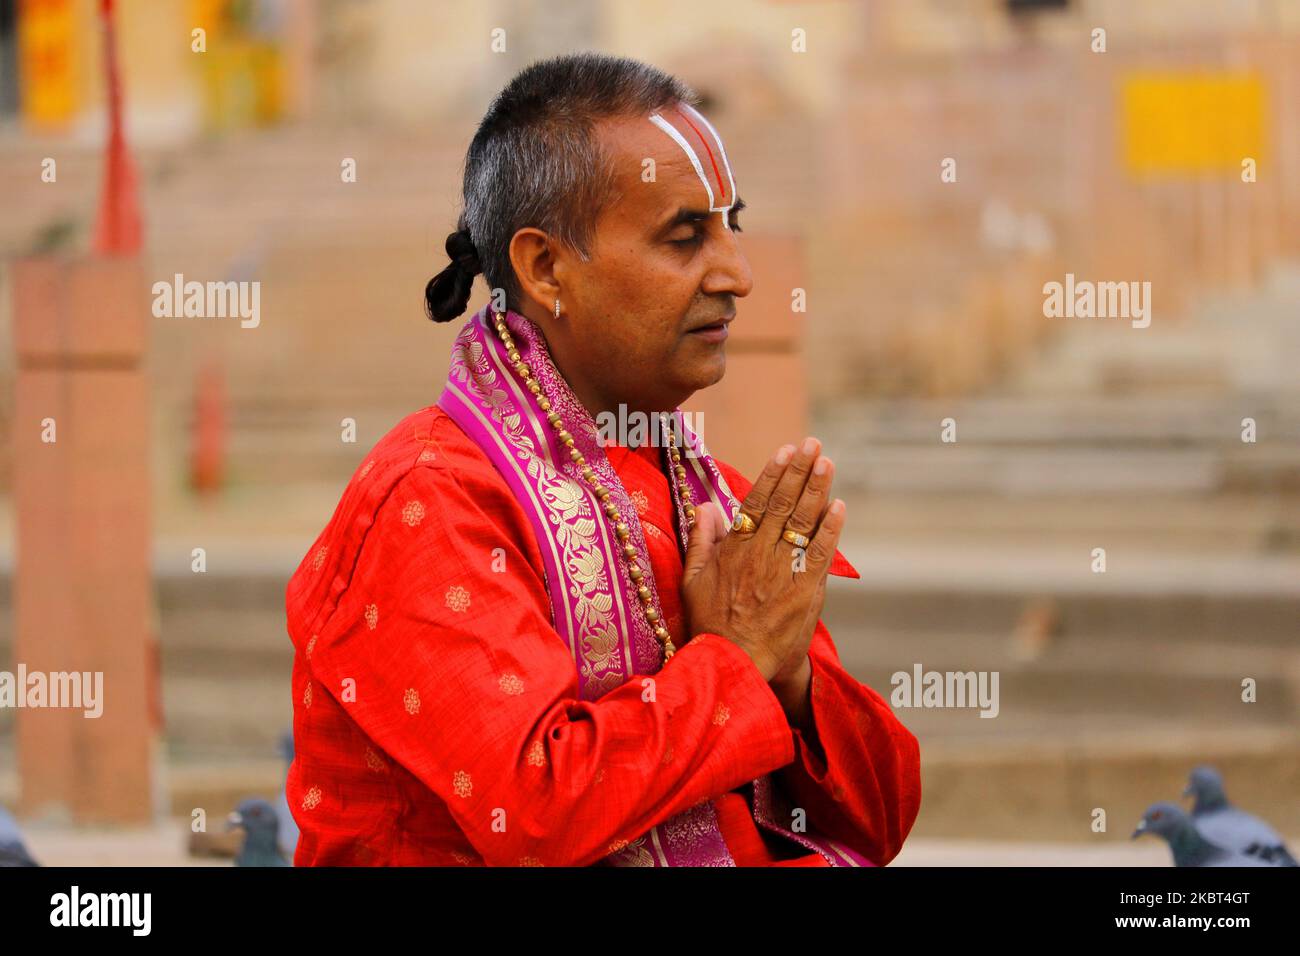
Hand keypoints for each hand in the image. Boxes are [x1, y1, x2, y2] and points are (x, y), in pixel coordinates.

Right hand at [681, 438, 843, 680]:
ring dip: (817, 490)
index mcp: (734, 549)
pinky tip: (839, 506)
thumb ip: (700, 540)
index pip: (756, 502)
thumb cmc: (710, 622)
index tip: (785, 450)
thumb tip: (705, 506)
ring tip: (827, 463)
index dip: (772, 474)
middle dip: (799, 471)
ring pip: (803, 523)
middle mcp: (760, 555)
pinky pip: (820, 554)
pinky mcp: (804, 591)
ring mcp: (784, 572)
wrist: (734, 662)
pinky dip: (830, 529)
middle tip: (813, 444)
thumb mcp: (693, 580)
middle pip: (783, 504)